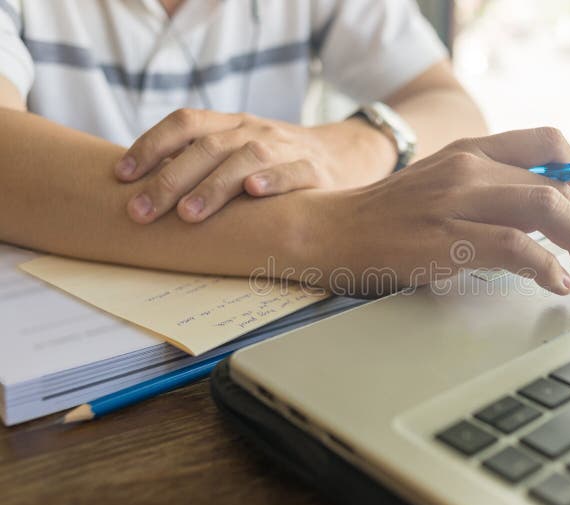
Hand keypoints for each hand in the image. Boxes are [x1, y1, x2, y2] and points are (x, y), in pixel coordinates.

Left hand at [115, 108, 394, 223]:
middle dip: (169, 178)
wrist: (346, 155)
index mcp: (232, 125)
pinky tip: (254, 191)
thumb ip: (203, 164)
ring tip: (188, 213)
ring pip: (246, 158)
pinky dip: (274, 180)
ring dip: (214, 185)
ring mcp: (287, 148)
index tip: (120, 176)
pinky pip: (294, 171)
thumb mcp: (241, 153)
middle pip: (207, 146)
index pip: (185, 123)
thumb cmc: (279, 164)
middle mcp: (255, 131)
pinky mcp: (316, 171)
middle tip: (141, 210)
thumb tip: (143, 191)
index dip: (149, 145)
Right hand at [302, 127, 569, 295]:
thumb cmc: (389, 215)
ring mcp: (456, 201)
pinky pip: (513, 246)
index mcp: (471, 151)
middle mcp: (469, 168)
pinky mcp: (445, 239)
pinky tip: (555, 282)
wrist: (332, 229)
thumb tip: (543, 212)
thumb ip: (488, 187)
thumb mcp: (442, 184)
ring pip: (545, 208)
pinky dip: (545, 266)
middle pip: (557, 186)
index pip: (550, 145)